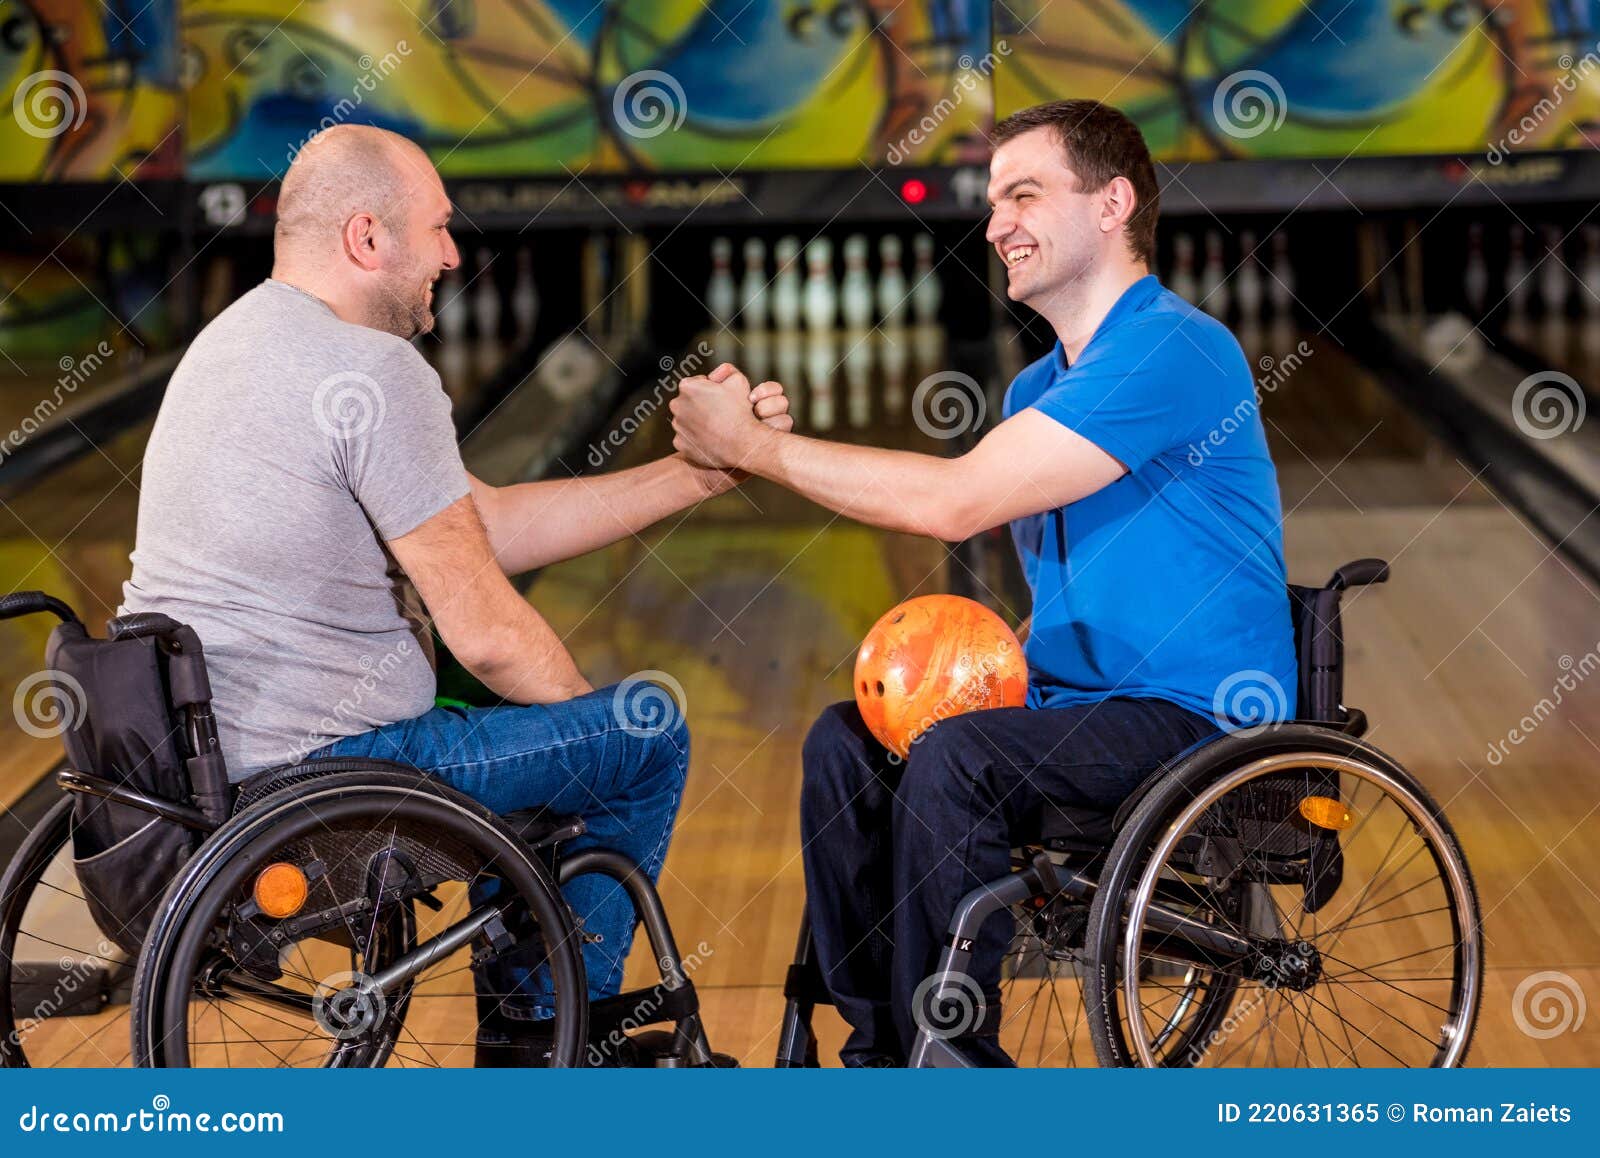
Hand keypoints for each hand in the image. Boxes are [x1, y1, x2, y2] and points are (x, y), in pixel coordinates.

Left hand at [671, 362, 789, 474]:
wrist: (742, 444)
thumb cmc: (740, 412)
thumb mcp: (739, 381)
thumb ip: (726, 371)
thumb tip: (718, 374)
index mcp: (687, 387)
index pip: (696, 383)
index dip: (710, 389)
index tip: (720, 398)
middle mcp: (677, 405)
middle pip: (688, 402)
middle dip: (701, 405)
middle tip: (720, 412)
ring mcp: (677, 426)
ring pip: (687, 421)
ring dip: (698, 422)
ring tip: (717, 427)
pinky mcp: (680, 444)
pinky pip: (687, 438)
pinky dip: (696, 439)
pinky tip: (711, 439)